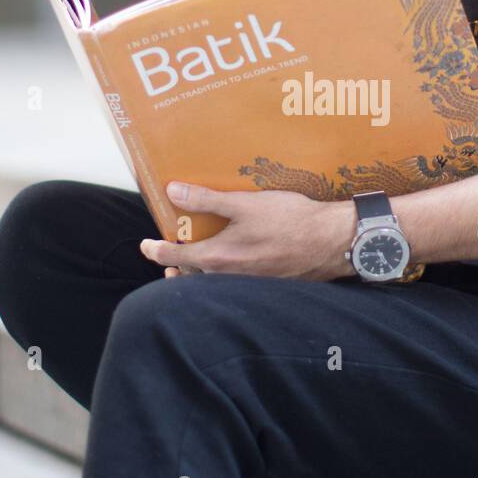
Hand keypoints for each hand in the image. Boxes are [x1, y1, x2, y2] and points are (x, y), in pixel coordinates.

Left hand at [140, 180, 356, 281]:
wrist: (331, 243)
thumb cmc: (290, 222)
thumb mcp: (244, 204)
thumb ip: (206, 200)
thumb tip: (173, 191)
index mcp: (217, 258)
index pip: (174, 257)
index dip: (155, 251)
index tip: (146, 245)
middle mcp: (229, 278)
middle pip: (191, 278)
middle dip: (175, 269)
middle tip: (167, 260)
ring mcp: (248, 285)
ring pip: (213, 284)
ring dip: (199, 275)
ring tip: (195, 265)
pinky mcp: (266, 285)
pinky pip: (235, 284)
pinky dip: (224, 276)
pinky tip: (235, 262)